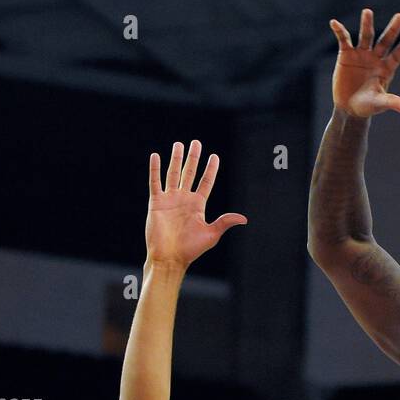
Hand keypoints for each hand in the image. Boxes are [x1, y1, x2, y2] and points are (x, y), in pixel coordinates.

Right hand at [146, 141, 246, 268]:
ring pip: (173, 174)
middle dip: (193, 158)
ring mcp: (170, 199)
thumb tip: (244, 218)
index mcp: (198, 205)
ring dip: (176, 159)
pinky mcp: (157, 202)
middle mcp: (184, 199)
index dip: (210, 170)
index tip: (214, 156)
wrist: (170, 257)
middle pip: (190, 173)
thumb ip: (225, 222)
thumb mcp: (211, 234)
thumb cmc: (191, 249)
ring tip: (179, 144)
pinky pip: (155, 182)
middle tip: (196, 142)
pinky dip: (155, 169)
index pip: (206, 182)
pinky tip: (156, 157)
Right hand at [329, 8, 399, 118]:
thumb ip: (391, 102)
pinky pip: (343, 39)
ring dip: (366, 24)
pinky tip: (334, 23)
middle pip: (385, 41)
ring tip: (367, 12)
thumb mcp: (379, 104)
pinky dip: (339, 31)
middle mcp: (375, 58)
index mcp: (386, 68)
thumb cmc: (367, 107)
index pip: (397, 56)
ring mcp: (361, 54)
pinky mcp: (346, 54)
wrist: (348, 108)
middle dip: (393, 30)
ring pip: (366, 36)